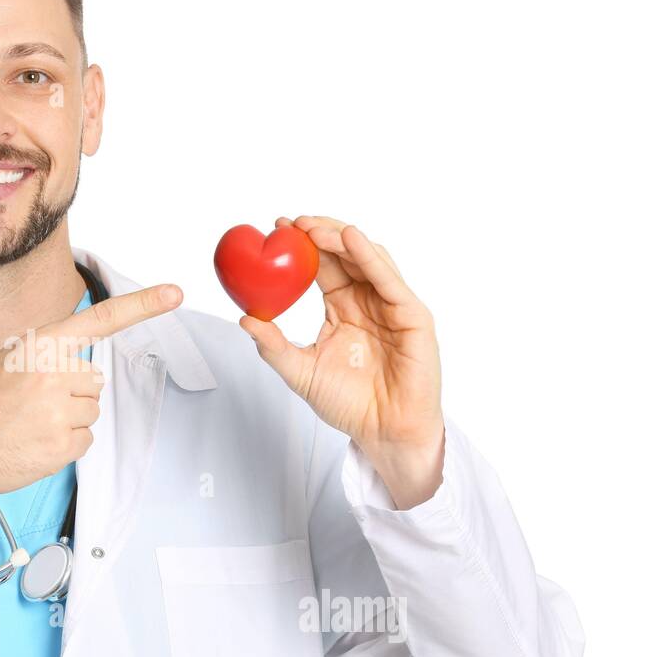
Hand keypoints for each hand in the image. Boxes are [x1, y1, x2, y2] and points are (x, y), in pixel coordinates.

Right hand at [0, 282, 182, 502]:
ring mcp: (58, 410)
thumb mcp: (9, 363)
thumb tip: (86, 372)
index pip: (101, 320)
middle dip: (69, 395)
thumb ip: (49, 358)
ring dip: (66, 422)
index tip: (176, 293)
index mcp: (41, 345)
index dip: (143, 305)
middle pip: (93, 381)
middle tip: (28, 406)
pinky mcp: (61, 445)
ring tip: (26, 425)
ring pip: (90, 412)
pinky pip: (84, 442)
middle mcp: (54, 372)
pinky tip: (32, 444)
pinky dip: (63, 447)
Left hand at [241, 216, 444, 506]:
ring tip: (313, 228)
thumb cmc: (349, 404)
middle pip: (346, 254)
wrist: (383, 433)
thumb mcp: (300, 372)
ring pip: (369, 259)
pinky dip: (371, 257)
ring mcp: (392, 306)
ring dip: (341, 239)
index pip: (323, 266)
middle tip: (291, 224)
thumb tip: (244, 319)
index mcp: (343, 307)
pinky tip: (352, 240)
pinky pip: (390, 281)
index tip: (275, 229)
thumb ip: (273, 346)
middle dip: (319, 233)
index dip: (302, 246)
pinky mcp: (413, 317)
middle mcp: (368, 300)